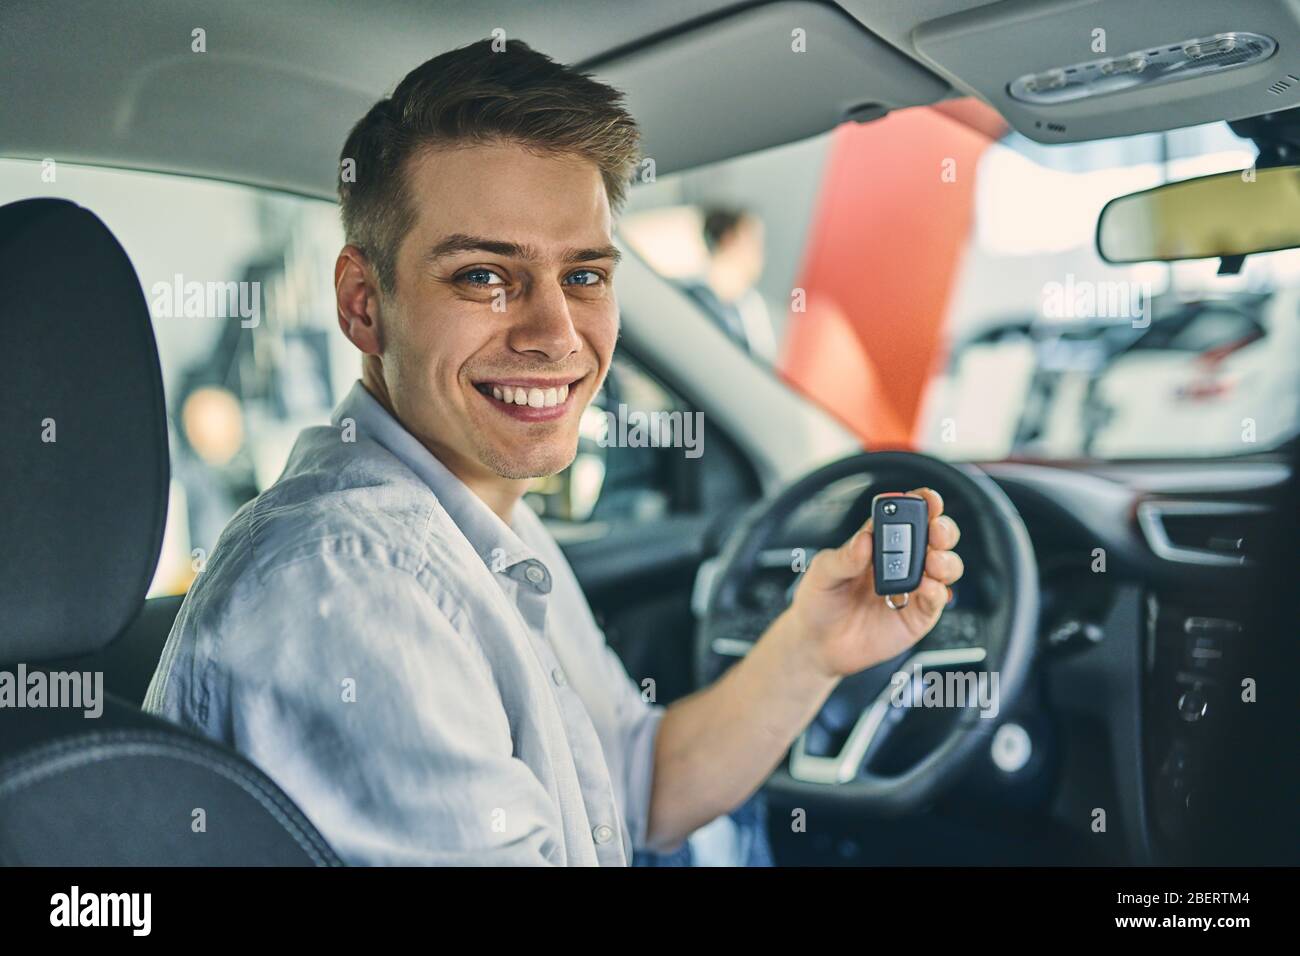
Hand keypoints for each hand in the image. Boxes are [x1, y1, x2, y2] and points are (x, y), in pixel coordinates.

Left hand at [785, 487, 963, 677]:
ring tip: (932, 562)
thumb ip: (844, 557)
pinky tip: (926, 588)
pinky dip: (938, 591)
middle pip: (935, 536)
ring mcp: (913, 588)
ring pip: (945, 566)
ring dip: (945, 560)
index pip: (905, 515)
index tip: (928, 499)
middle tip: (935, 530)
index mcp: (878, 541)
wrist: (818, 644)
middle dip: (943, 528)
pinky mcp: (918, 615)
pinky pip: (938, 599)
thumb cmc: (819, 601)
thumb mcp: (822, 573)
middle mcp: (901, 561)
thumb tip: (864, 539)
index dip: (921, 503)